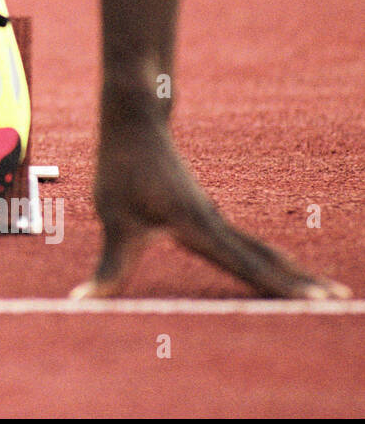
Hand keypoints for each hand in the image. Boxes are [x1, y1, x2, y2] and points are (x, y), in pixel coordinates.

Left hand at [72, 116, 349, 299]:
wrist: (135, 122)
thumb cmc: (121, 168)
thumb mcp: (113, 220)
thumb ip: (110, 269)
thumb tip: (83, 301)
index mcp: (199, 228)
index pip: (247, 267)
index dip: (282, 288)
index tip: (318, 302)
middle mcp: (214, 223)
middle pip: (265, 260)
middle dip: (301, 284)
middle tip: (340, 300)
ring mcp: (212, 217)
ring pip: (259, 250)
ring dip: (289, 272)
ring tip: (323, 289)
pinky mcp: (204, 213)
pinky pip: (245, 243)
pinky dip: (267, 260)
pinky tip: (277, 267)